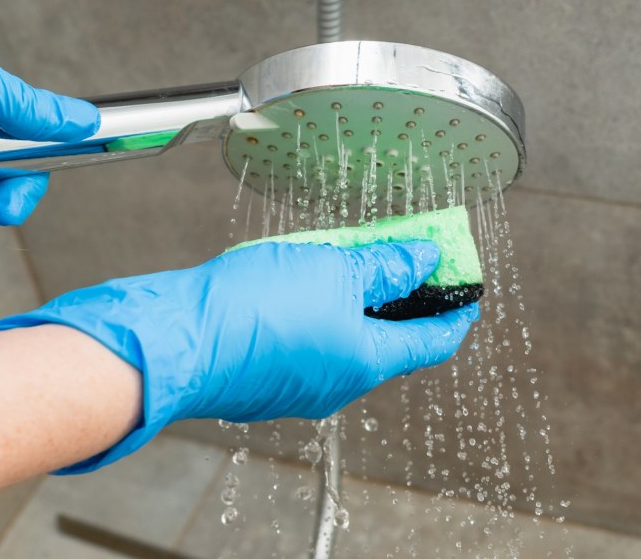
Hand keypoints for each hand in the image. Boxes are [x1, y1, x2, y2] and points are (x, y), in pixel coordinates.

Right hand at [0, 241, 479, 472]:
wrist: (173, 340)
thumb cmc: (249, 310)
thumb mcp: (331, 270)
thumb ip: (383, 266)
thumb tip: (424, 260)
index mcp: (365, 364)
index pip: (433, 342)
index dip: (456, 311)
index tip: (467, 288)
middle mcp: (336, 384)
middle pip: (388, 339)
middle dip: (400, 295)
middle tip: (404, 255)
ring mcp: (297, 385)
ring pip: (344, 338)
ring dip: (355, 300)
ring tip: (348, 256)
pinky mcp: (262, 377)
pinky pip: (307, 341)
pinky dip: (318, 311)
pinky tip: (301, 278)